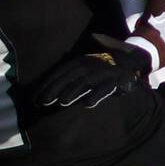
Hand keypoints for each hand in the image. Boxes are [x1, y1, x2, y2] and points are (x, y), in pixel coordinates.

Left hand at [34, 36, 151, 109]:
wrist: (128, 61)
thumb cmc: (100, 68)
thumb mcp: (83, 67)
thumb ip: (68, 76)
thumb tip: (46, 90)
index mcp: (78, 61)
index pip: (59, 73)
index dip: (47, 85)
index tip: (35, 98)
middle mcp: (89, 65)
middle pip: (69, 77)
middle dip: (56, 89)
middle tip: (44, 102)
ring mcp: (102, 72)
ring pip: (85, 82)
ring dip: (73, 92)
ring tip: (62, 102)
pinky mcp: (115, 80)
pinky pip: (105, 88)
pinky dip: (97, 95)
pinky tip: (88, 104)